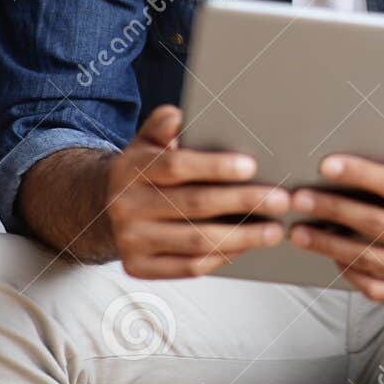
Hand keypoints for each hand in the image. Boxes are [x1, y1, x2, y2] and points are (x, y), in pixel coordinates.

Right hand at [105, 104, 290, 278]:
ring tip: (273, 231)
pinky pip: (188, 267)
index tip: (252, 166)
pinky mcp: (138, 268)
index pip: (177, 167)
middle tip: (281, 200)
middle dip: (243, 202)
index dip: (215, 167)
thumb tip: (178, 115)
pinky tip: (246, 246)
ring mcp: (131, 240)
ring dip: (241, 237)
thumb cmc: (142, 171)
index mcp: (131, 170)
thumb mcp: (146, 142)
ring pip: (196, 242)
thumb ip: (162, 126)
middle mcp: (126, 206)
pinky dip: (221, 258)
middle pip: (194, 205)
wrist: (102, 210)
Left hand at [288, 110, 383, 305]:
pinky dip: (349, 272)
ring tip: (300, 230)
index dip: (362, 174)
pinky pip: (377, 287)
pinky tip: (328, 255)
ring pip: (372, 260)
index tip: (327, 165)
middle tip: (300, 199)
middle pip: (378, 225)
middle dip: (334, 210)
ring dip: (329, 246)